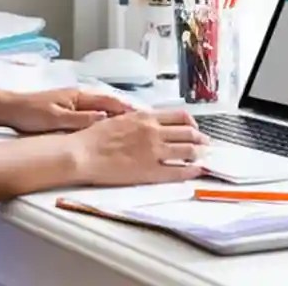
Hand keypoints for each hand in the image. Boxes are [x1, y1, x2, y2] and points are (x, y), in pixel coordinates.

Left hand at [2, 88, 133, 133]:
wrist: (10, 109)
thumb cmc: (31, 112)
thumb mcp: (57, 119)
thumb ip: (81, 120)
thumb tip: (106, 120)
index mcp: (79, 96)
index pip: (110, 101)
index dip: (129, 109)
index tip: (145, 117)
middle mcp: (80, 97)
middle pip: (110, 104)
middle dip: (128, 113)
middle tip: (146, 124)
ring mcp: (74, 104)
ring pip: (102, 110)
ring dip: (117, 117)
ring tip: (133, 128)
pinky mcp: (68, 112)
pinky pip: (92, 115)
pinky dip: (104, 121)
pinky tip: (108, 131)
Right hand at [68, 109, 209, 185]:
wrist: (83, 153)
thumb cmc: (94, 137)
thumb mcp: (119, 118)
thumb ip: (138, 119)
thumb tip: (149, 122)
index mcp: (145, 117)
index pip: (180, 116)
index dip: (192, 123)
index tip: (194, 128)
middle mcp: (154, 132)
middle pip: (189, 132)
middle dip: (200, 138)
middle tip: (204, 143)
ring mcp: (154, 152)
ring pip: (188, 150)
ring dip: (200, 153)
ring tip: (203, 156)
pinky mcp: (151, 171)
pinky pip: (179, 171)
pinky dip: (192, 170)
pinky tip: (197, 171)